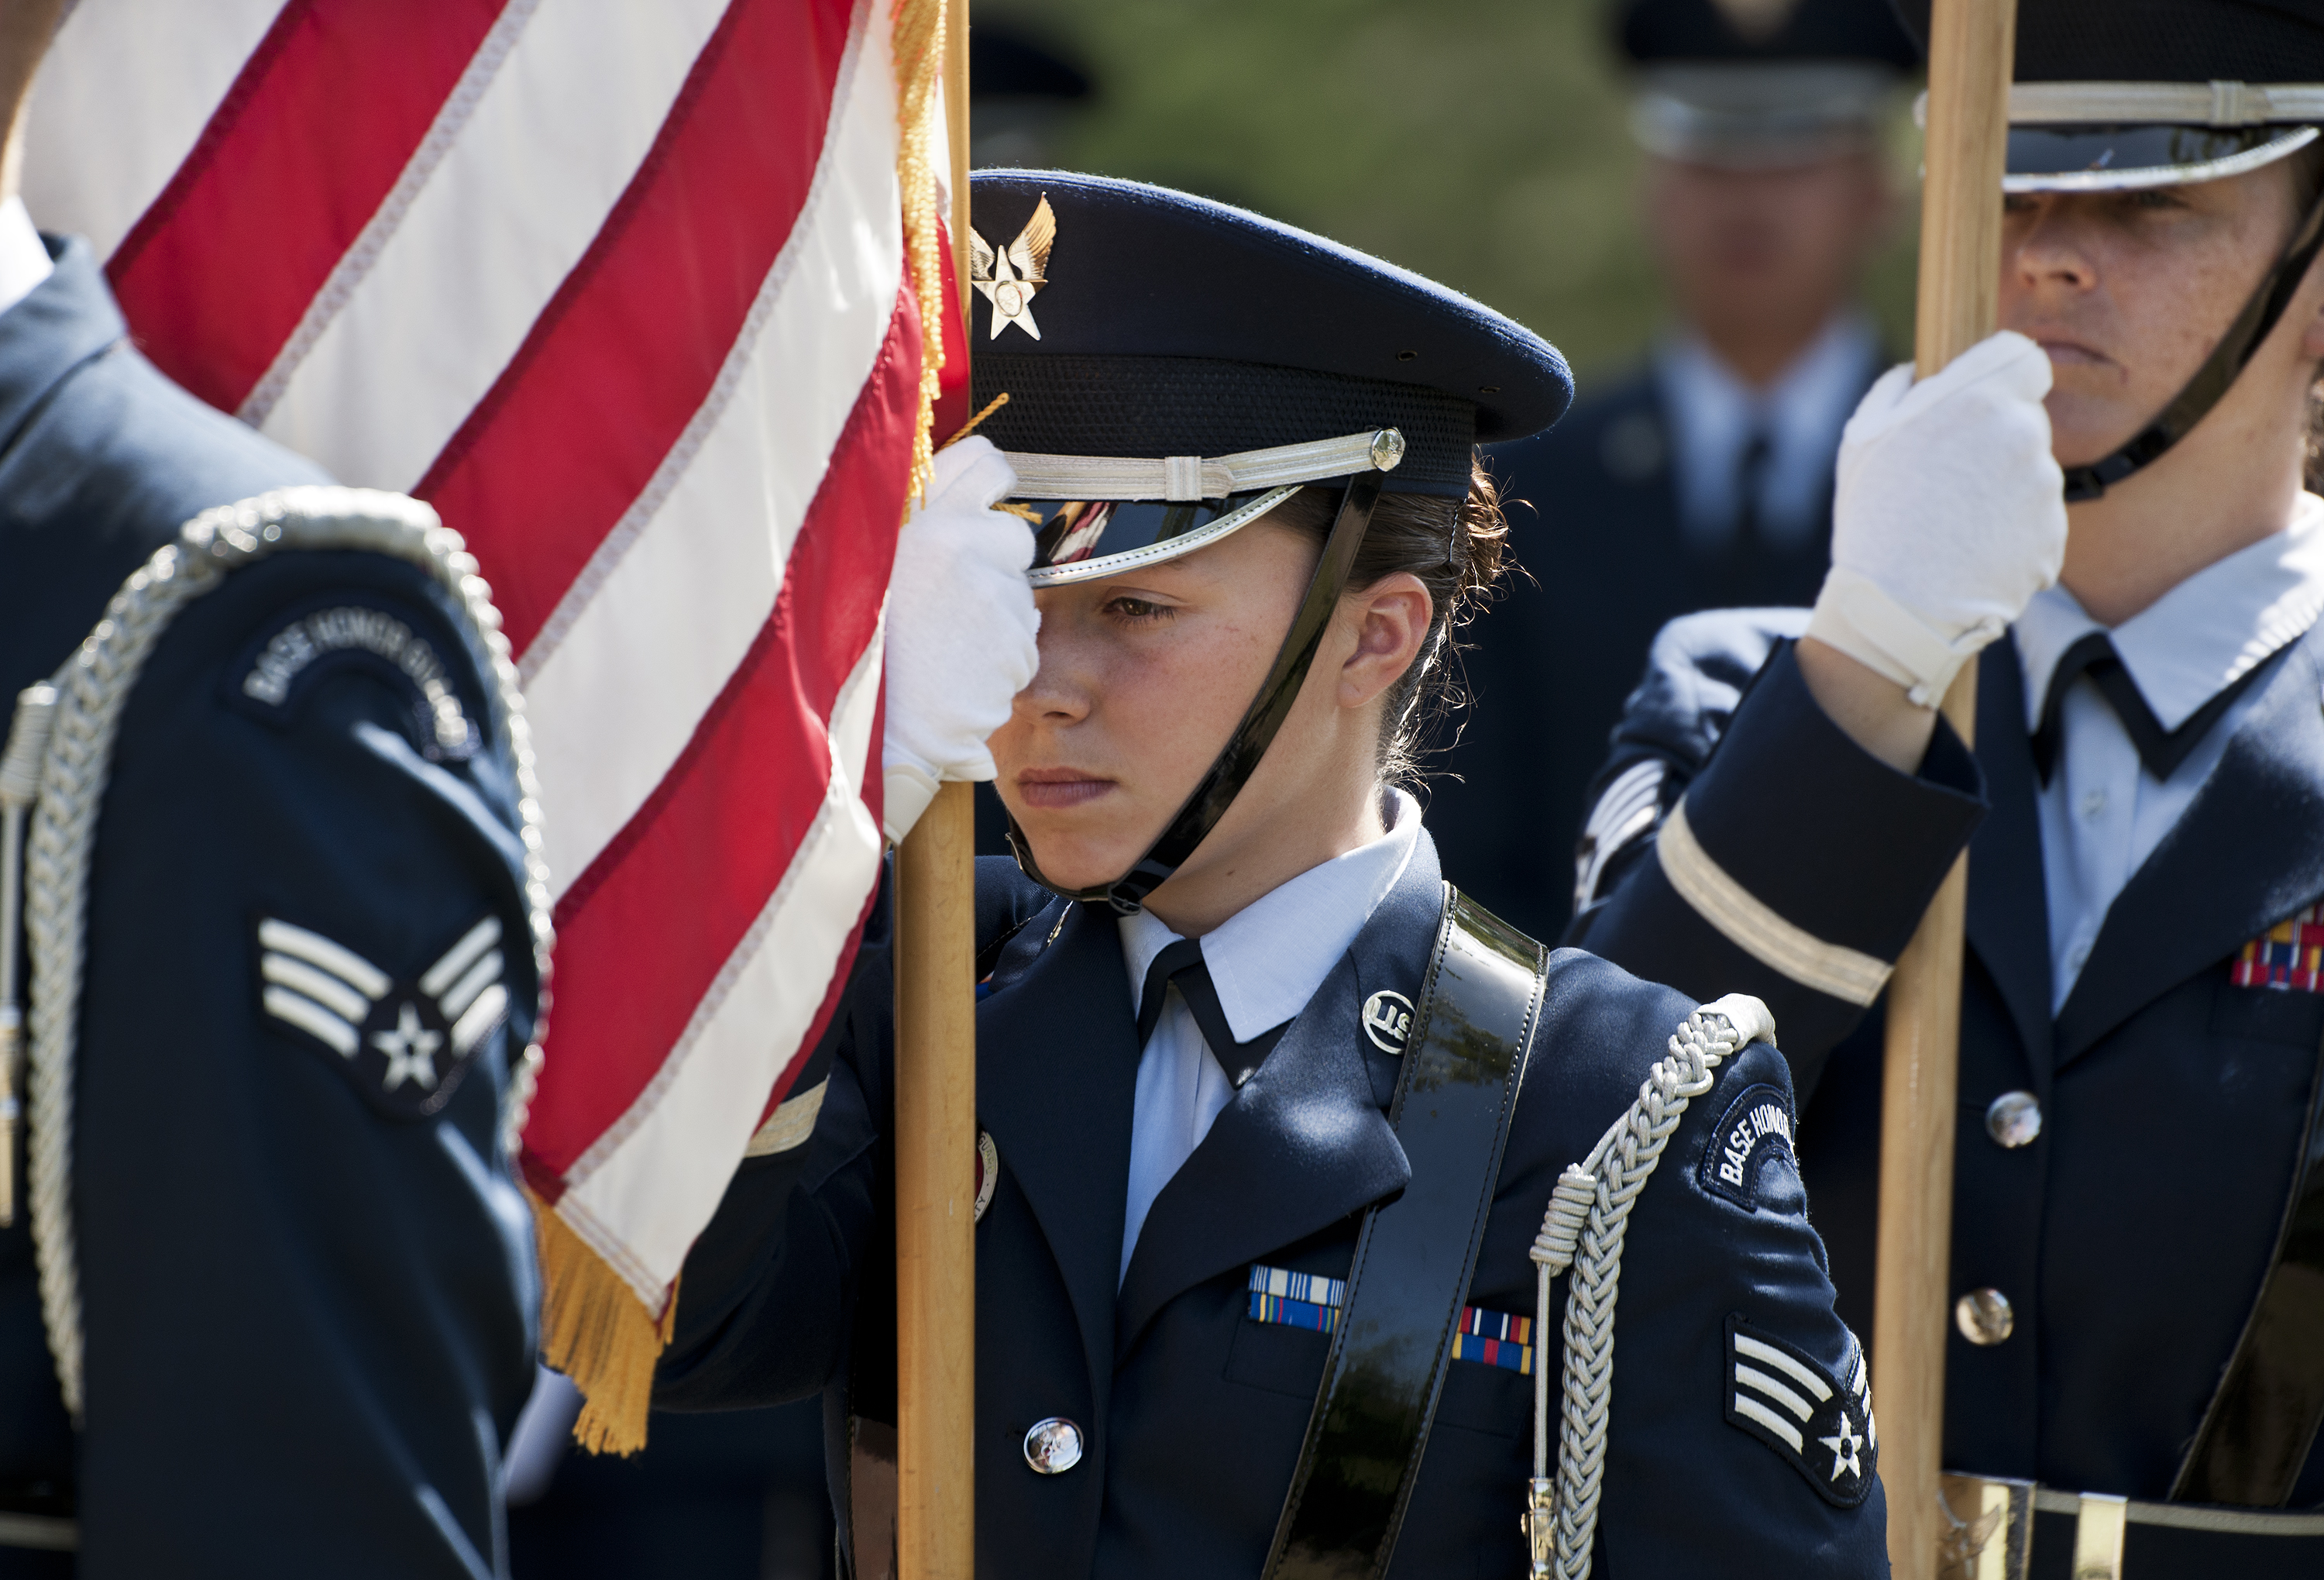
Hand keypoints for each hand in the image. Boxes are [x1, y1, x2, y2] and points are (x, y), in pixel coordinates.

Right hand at [881, 437, 1038, 842]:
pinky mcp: (1016, 645)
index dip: (989, 485)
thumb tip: (952, 506)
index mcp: (919, 516)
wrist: (863, 731)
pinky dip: (999, 661)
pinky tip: (957, 677)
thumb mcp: (863, 566)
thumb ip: (912, 529)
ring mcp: (996, 596)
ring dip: (995, 618)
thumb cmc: (849, 653)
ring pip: (1019, 596)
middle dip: (997, 562)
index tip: (981, 504)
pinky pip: (1021, 645)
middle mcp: (964, 544)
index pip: (984, 464)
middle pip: (1013, 533)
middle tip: (955, 598)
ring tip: (943, 649)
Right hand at [1806, 330, 2066, 707]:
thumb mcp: (1861, 437)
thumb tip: (1917, 374)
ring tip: (1955, 526)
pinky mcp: (2055, 536)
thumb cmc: (1873, 516)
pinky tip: (1971, 554)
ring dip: (2002, 492)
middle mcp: (2022, 434)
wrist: (1897, 607)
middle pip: (2024, 421)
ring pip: (2031, 475)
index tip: (1982, 401)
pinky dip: (2011, 536)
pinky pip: (2036, 524)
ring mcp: (2045, 488)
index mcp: (1979, 398)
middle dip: (1994, 441)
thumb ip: (1897, 389)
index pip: (2024, 358)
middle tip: (1949, 479)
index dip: (2004, 377)